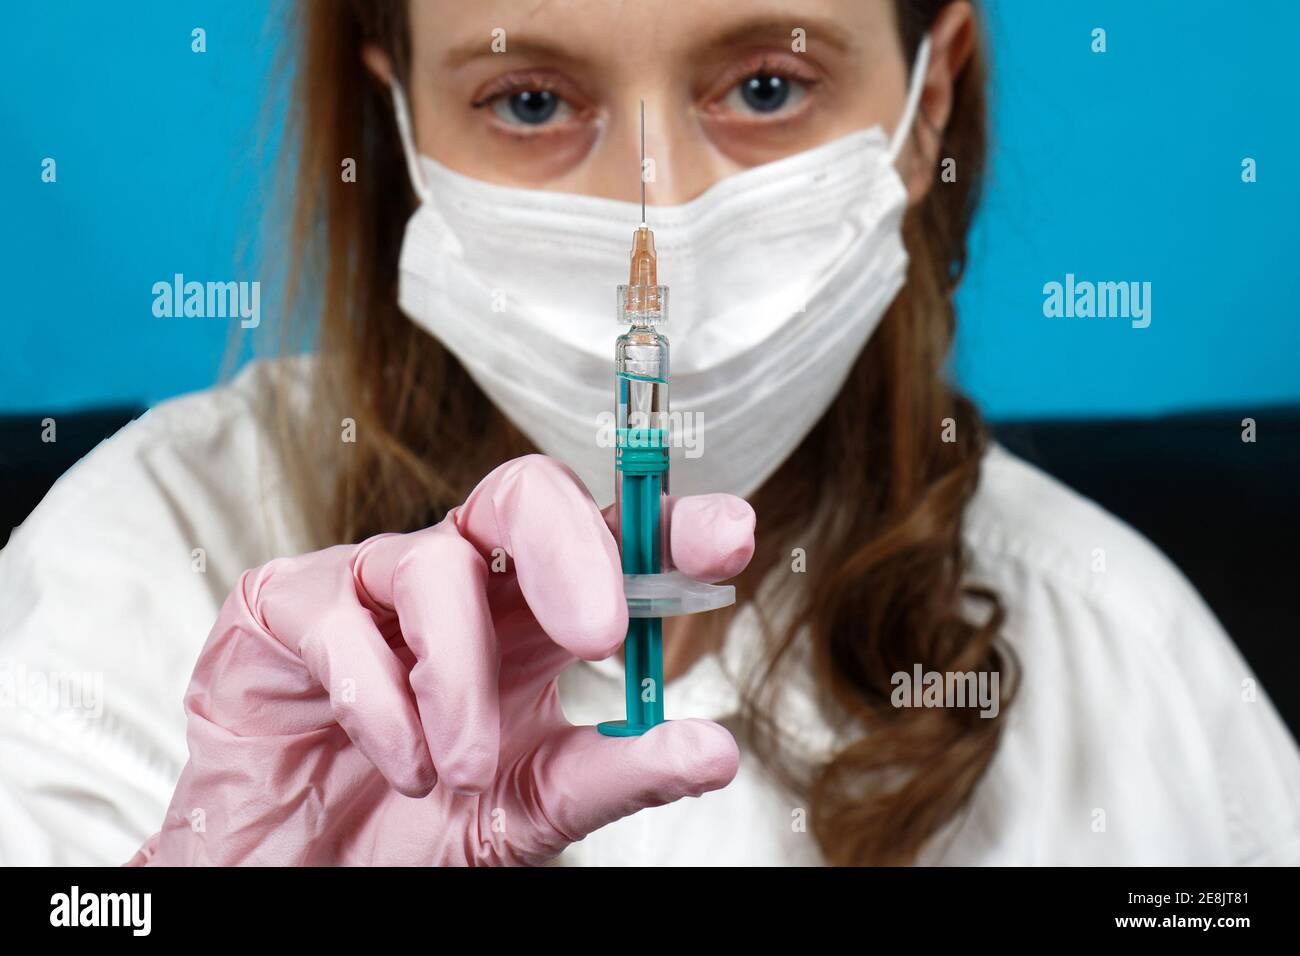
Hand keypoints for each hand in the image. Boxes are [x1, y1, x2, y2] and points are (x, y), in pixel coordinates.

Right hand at [128, 455, 754, 864]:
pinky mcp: (282, 610)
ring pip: (433, 562)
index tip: (728, 537)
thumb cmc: (408, 830)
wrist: (294, 874)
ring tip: (466, 769)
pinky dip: (380, 698)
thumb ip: (611, 775)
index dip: (665, 528)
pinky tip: (398, 761)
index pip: (604, 545)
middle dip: (571, 549)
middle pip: (521, 495)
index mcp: (523, 619)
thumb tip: (714, 748)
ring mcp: (366, 587)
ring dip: (462, 676)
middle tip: (600, 636)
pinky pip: (338, 618)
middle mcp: (455, 585)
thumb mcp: (527, 813)